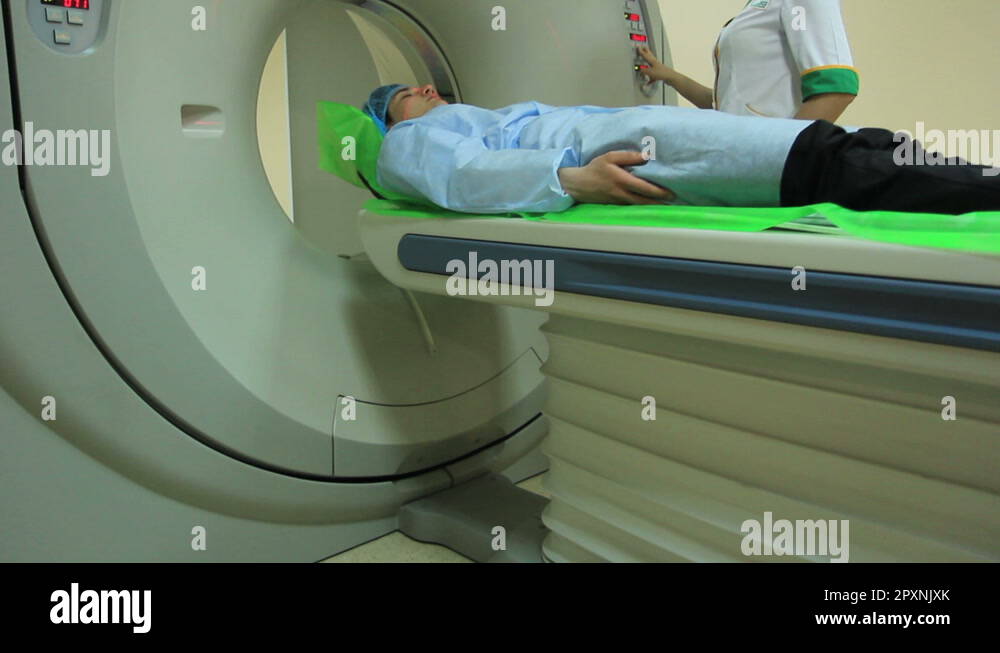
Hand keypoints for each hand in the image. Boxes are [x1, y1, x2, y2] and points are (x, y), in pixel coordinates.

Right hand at [558, 151, 675, 205]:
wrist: (578, 185)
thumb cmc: (595, 169)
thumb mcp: (610, 157)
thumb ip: (629, 156)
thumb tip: (647, 156)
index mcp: (621, 180)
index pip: (644, 188)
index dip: (658, 192)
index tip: (670, 192)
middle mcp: (621, 194)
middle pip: (644, 201)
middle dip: (659, 202)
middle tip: (673, 201)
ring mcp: (618, 201)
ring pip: (639, 206)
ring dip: (652, 206)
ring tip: (665, 204)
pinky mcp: (616, 205)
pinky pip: (632, 206)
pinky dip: (642, 206)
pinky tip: (650, 205)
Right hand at [638, 46, 675, 83]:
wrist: (670, 77)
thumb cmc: (662, 73)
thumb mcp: (650, 72)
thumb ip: (644, 71)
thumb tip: (640, 70)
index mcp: (652, 61)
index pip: (645, 55)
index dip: (641, 51)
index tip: (638, 47)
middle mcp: (655, 63)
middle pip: (649, 56)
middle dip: (646, 51)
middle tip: (643, 47)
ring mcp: (658, 67)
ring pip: (651, 64)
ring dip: (648, 62)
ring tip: (645, 61)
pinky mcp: (660, 73)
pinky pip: (653, 75)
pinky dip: (650, 78)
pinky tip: (648, 82)